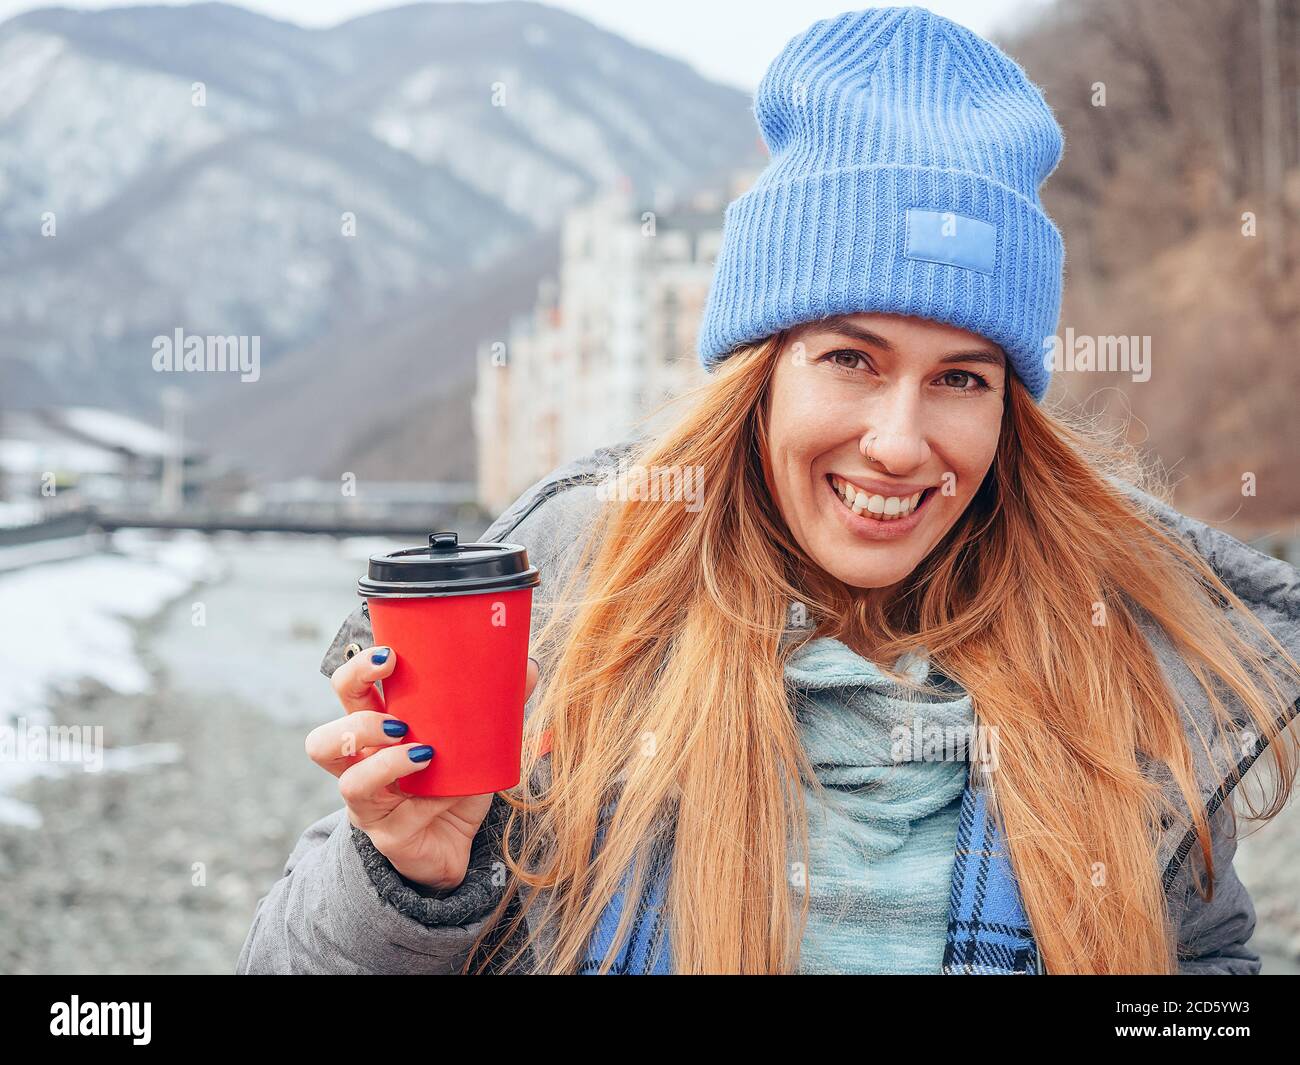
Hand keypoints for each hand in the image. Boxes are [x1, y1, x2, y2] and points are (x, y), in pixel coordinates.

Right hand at [305, 645, 538, 890]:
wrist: (459, 847)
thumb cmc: (458, 786)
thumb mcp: (477, 744)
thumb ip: (497, 707)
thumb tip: (528, 666)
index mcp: (378, 731)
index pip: (349, 692)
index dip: (358, 670)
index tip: (390, 654)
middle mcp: (361, 764)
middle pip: (325, 734)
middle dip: (355, 706)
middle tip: (396, 704)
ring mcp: (366, 798)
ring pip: (338, 767)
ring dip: (375, 745)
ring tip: (413, 742)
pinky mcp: (382, 829)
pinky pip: (381, 803)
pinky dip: (409, 783)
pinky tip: (433, 774)